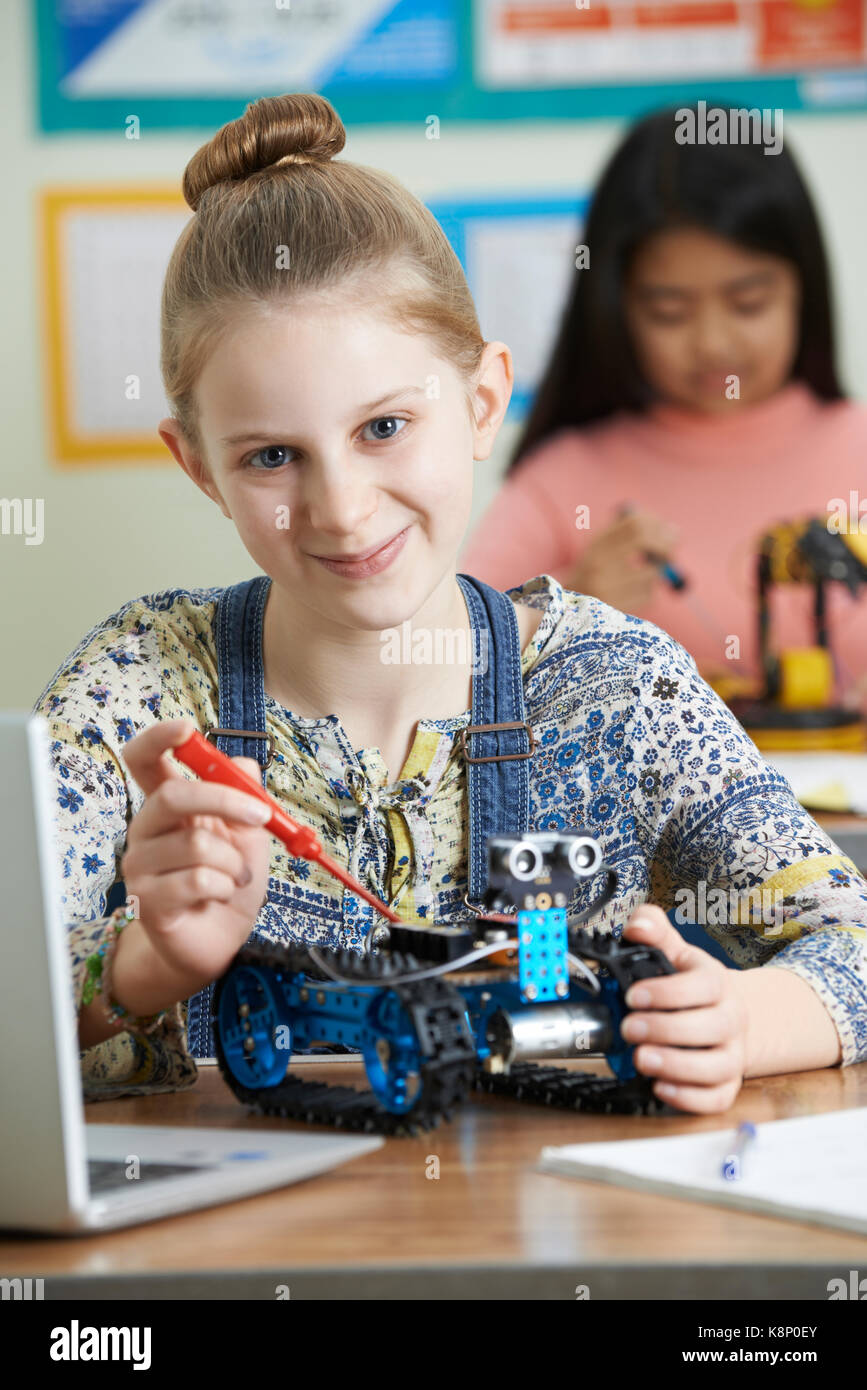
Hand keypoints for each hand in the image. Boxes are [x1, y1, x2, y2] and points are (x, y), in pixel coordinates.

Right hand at [119, 718, 272, 988]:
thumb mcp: (248, 834)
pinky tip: (220, 895)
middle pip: (172, 796)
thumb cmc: (228, 883)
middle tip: (260, 817)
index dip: (159, 739)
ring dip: (234, 862)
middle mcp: (146, 831)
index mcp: (167, 806)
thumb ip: (246, 797)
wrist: (217, 941)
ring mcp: (141, 866)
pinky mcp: (147, 901)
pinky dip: (224, 886)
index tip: (186, 728)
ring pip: (196, 844)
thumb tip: (246, 764)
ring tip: (236, 877)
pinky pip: (197, 880)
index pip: (145, 761)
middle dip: (224, 801)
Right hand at [566, 507, 677, 613]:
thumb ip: (630, 534)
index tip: (670, 531)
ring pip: (651, 573)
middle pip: (643, 542)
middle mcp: (597, 564)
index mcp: (596, 545)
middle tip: (672, 551)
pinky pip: (648, 596)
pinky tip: (632, 593)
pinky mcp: (615, 609)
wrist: (568, 608)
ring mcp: (605, 588)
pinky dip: (648, 592)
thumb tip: (671, 530)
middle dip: (665, 545)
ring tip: (642, 576)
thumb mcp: (603, 548)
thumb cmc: (593, 572)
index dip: (658, 526)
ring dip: (655, 574)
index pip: (634, 525)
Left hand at [619, 906, 747, 1112]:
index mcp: (717, 983)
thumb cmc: (693, 985)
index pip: (705, 986)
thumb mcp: (675, 952)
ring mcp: (731, 1055)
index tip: (633, 995)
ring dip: (677, 1066)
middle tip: (629, 1028)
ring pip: (716, 1067)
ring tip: (641, 1058)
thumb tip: (637, 926)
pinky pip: (716, 1099)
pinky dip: (689, 1097)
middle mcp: (731, 1019)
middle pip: (712, 1027)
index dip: (669, 992)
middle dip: (666, 1029)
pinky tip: (660, 1086)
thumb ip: (654, 931)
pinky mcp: (726, 1084)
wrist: (729, 1015)